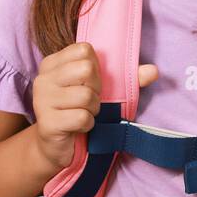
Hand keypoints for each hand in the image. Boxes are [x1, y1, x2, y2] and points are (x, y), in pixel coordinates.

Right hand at [32, 41, 157, 171]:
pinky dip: (88, 124)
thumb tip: (154, 71)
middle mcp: (43, 78)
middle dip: (96, 89)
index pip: (85, 50)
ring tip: (84, 113)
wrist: (57, 146)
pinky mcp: (48, 123)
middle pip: (86, 69)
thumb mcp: (102, 89)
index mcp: (52, 63)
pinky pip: (83, 118)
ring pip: (87, 95)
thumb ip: (128, 76)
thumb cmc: (79, 110)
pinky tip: (79, 127)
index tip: (89, 82)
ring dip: (93, 109)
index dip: (96, 68)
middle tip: (89, 100)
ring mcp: (42, 101)